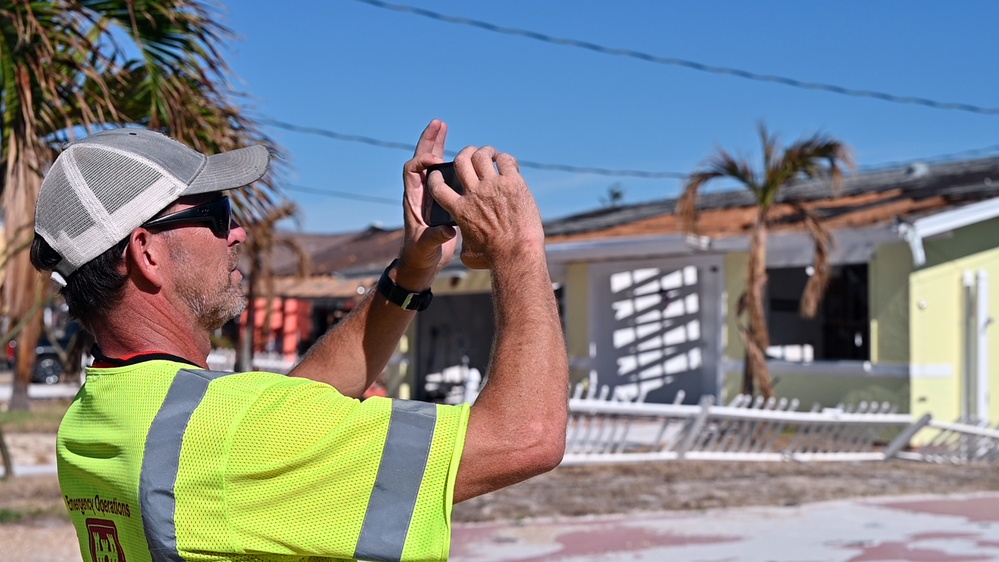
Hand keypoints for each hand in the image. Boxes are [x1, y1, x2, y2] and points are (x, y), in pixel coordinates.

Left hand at [397, 119, 458, 286]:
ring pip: (431, 164)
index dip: (421, 162)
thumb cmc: (420, 255)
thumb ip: (435, 237)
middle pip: (420, 160)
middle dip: (428, 141)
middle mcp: (420, 192)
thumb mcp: (427, 247)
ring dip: (437, 145)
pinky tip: (459, 153)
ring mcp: (429, 194)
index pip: (411, 170)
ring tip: (443, 126)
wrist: (420, 263)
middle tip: (438, 123)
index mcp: (413, 199)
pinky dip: (448, 161)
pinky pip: (442, 175)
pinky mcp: (439, 199)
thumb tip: (447, 229)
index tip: (435, 162)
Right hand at [428, 146, 544, 269]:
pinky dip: (505, 158)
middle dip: (464, 154)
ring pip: (481, 156)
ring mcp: (492, 186)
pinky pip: (506, 161)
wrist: (516, 254)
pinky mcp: (512, 183)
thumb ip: (464, 246)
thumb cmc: (493, 259)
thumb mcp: (469, 255)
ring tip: (491, 153)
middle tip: (471, 154)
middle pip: (461, 162)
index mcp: (459, 209)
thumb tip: (465, 249)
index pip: (437, 186)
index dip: (436, 176)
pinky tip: (508, 163)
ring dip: (485, 151)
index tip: (440, 173)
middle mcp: (473, 194)